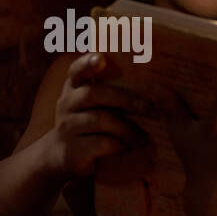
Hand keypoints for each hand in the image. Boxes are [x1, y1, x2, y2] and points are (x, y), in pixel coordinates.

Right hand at [46, 53, 151, 177]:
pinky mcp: (72, 149)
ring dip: (127, 128)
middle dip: (125, 99)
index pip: (77, 70)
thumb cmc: (88, 123)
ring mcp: (67, 126)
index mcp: (74, 87)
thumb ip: (111, 89)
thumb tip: (153, 82)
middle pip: (94, 94)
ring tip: (144, 138)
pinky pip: (99, 143)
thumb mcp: (94, 104)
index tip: (101, 59)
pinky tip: (128, 148)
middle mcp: (67, 103)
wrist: (63, 156)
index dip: (87, 63)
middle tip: (150, 107)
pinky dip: (118, 145)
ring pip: (99, 120)